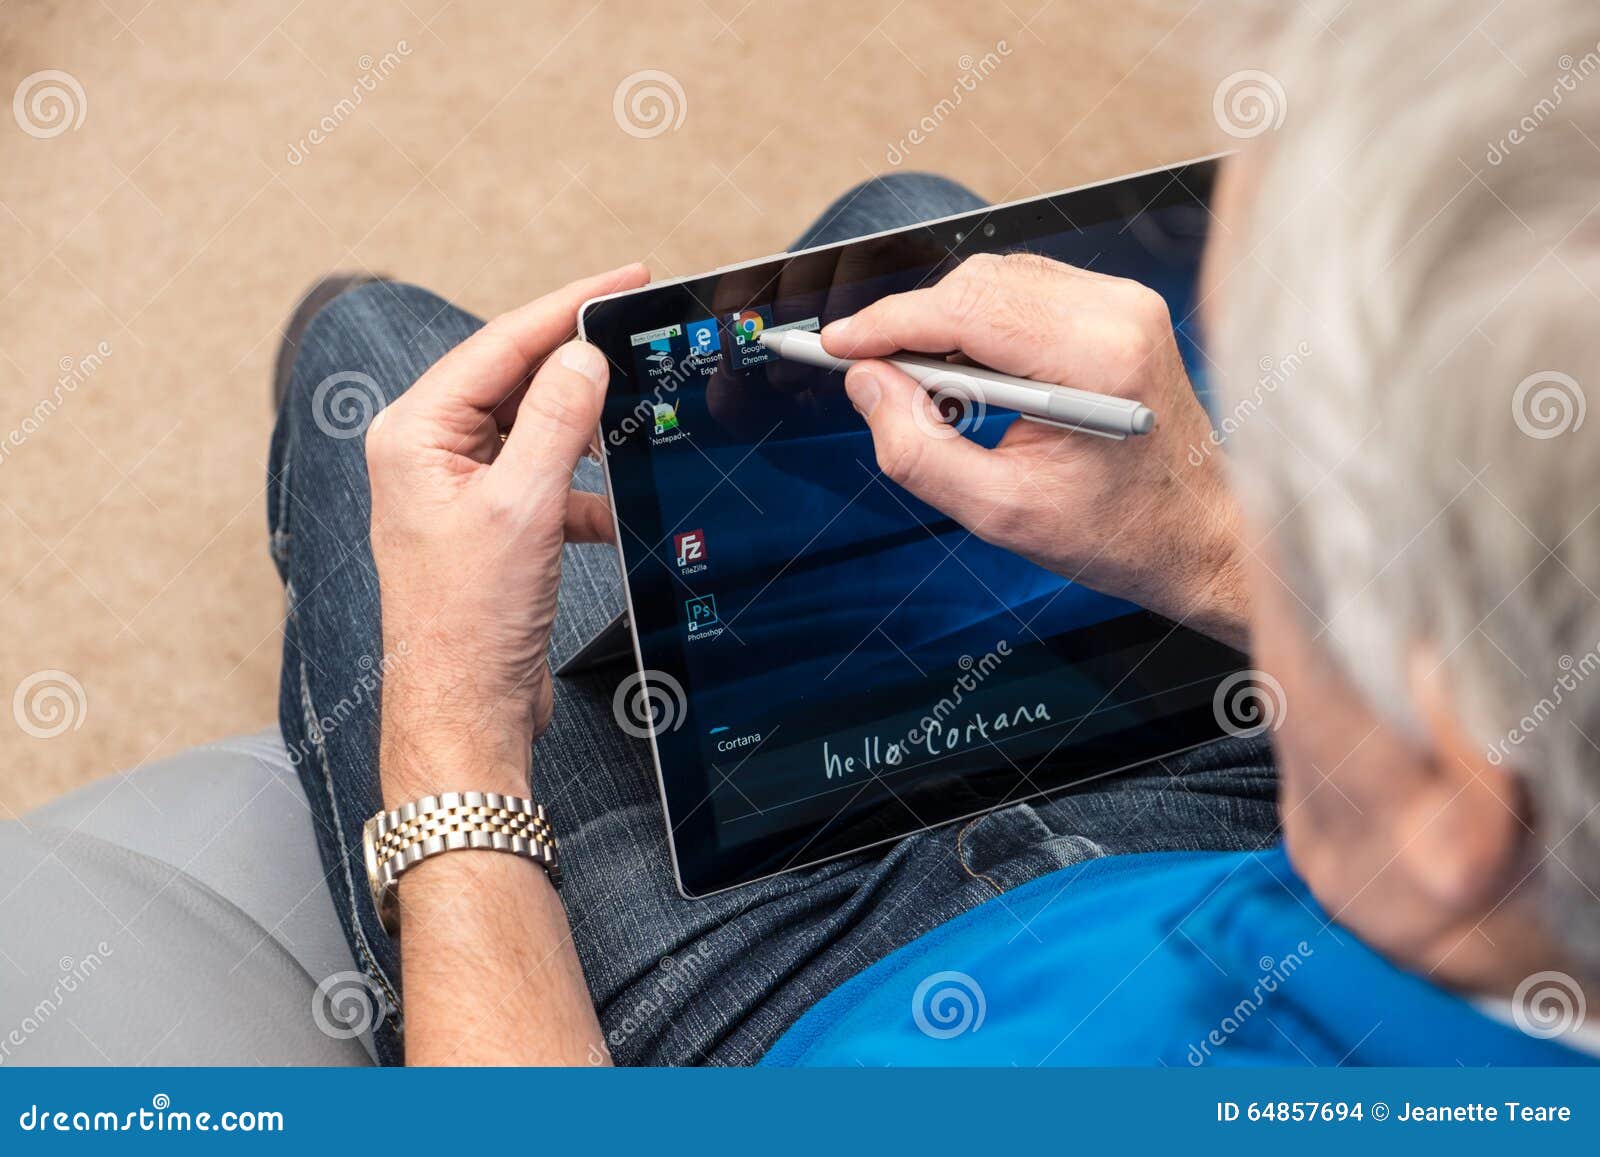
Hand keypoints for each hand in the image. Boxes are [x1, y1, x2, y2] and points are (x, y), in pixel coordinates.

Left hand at [365, 263, 647, 799]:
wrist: (465, 712)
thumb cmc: (468, 623)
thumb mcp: (524, 507)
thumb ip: (556, 421)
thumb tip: (581, 355)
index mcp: (415, 435)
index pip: (499, 345)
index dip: (566, 307)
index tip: (622, 279)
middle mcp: (427, 456)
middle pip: (513, 380)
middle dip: (575, 364)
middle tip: (636, 333)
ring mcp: (456, 492)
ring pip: (532, 431)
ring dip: (580, 432)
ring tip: (629, 417)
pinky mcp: (487, 528)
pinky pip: (541, 482)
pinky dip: (579, 491)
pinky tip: (609, 508)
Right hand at [822, 252, 1247, 647]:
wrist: (1199, 536)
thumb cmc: (1116, 532)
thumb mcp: (999, 513)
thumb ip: (917, 449)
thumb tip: (866, 384)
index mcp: (1096, 358)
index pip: (967, 311)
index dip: (888, 324)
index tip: (835, 345)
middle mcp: (1116, 312)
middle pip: (977, 284)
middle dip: (911, 324)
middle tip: (868, 375)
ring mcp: (1123, 303)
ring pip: (996, 279)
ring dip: (944, 323)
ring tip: (920, 386)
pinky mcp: (1119, 309)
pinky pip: (1025, 290)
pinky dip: (980, 322)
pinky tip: (967, 374)